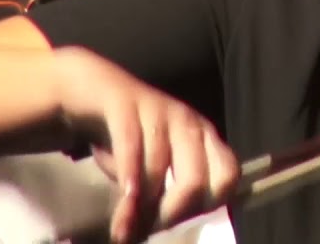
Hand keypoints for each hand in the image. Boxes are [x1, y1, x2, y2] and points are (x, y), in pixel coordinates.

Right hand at [53, 46, 239, 243]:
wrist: (92, 90)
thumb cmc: (129, 138)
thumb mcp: (155, 167)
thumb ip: (166, 193)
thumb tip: (159, 231)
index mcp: (204, 138)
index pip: (228, 175)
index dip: (207, 205)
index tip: (180, 223)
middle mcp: (188, 123)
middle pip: (196, 180)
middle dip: (172, 213)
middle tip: (149, 229)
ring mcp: (159, 110)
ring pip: (159, 167)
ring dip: (140, 205)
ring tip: (124, 229)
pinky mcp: (126, 104)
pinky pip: (131, 147)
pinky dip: (128, 179)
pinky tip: (123, 200)